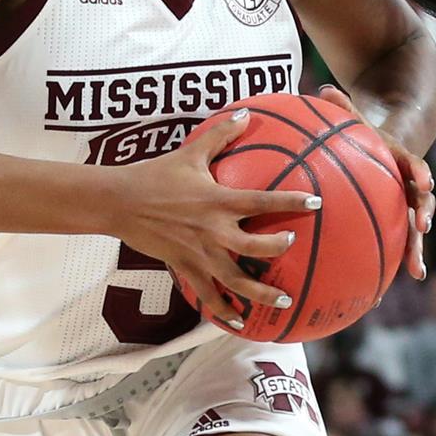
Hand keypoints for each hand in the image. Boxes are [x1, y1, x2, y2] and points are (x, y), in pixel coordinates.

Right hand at [115, 110, 321, 324]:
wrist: (120, 202)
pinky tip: (239, 322)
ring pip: (236, 280)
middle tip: (293, 247)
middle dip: (278, 249)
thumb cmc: (156, 174)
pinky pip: (207, 295)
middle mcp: (213, 230)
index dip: (290, 202)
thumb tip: (246, 113)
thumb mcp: (191, 152)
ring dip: (262, 294)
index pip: (262, 201)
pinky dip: (224, 310)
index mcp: (219, 201)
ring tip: (285, 302)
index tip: (315, 203)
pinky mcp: (185, 267)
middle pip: (255, 248)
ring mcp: (199, 253)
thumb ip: (221, 135)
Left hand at [317, 86, 432, 280]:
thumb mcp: (359, 120)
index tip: (424, 183)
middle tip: (423, 228)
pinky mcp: (398, 224)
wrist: (396, 147)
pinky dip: (388, 268)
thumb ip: (344, 108)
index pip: (416, 166)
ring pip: (414, 231)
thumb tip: (322, 89)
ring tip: (416, 272)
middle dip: (424, 216)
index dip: (421, 174)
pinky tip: (378, 296)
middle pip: (422, 203)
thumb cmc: (369, 135)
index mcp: (404, 161)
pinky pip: (394, 246)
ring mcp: (407, 207)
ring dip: (415, 250)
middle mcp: (410, 186)